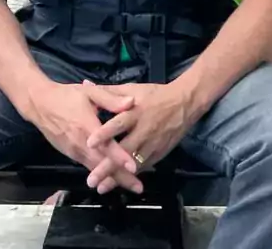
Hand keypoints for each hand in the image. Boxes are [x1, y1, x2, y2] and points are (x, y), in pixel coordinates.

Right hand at [24, 78, 144, 193]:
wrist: (39, 104)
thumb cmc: (67, 96)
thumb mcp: (89, 91)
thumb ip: (110, 99)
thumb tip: (132, 102)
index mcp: (87, 126)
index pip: (105, 145)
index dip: (119, 157)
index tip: (133, 167)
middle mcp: (81, 143)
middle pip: (102, 164)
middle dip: (120, 177)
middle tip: (138, 187)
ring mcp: (74, 151)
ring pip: (95, 168)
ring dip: (112, 178)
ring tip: (130, 185)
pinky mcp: (71, 154)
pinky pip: (88, 165)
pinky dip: (101, 173)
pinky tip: (112, 177)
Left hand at [82, 81, 197, 193]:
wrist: (185, 102)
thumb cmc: (155, 94)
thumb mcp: (132, 89)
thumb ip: (109, 91)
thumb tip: (86, 85)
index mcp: (135, 112)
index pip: (118, 123)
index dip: (104, 133)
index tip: (89, 143)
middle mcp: (143, 130)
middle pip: (125, 150)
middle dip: (108, 166)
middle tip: (92, 179)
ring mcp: (152, 144)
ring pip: (133, 163)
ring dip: (118, 177)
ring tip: (102, 188)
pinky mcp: (159, 153)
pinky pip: (143, 167)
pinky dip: (131, 176)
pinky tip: (119, 185)